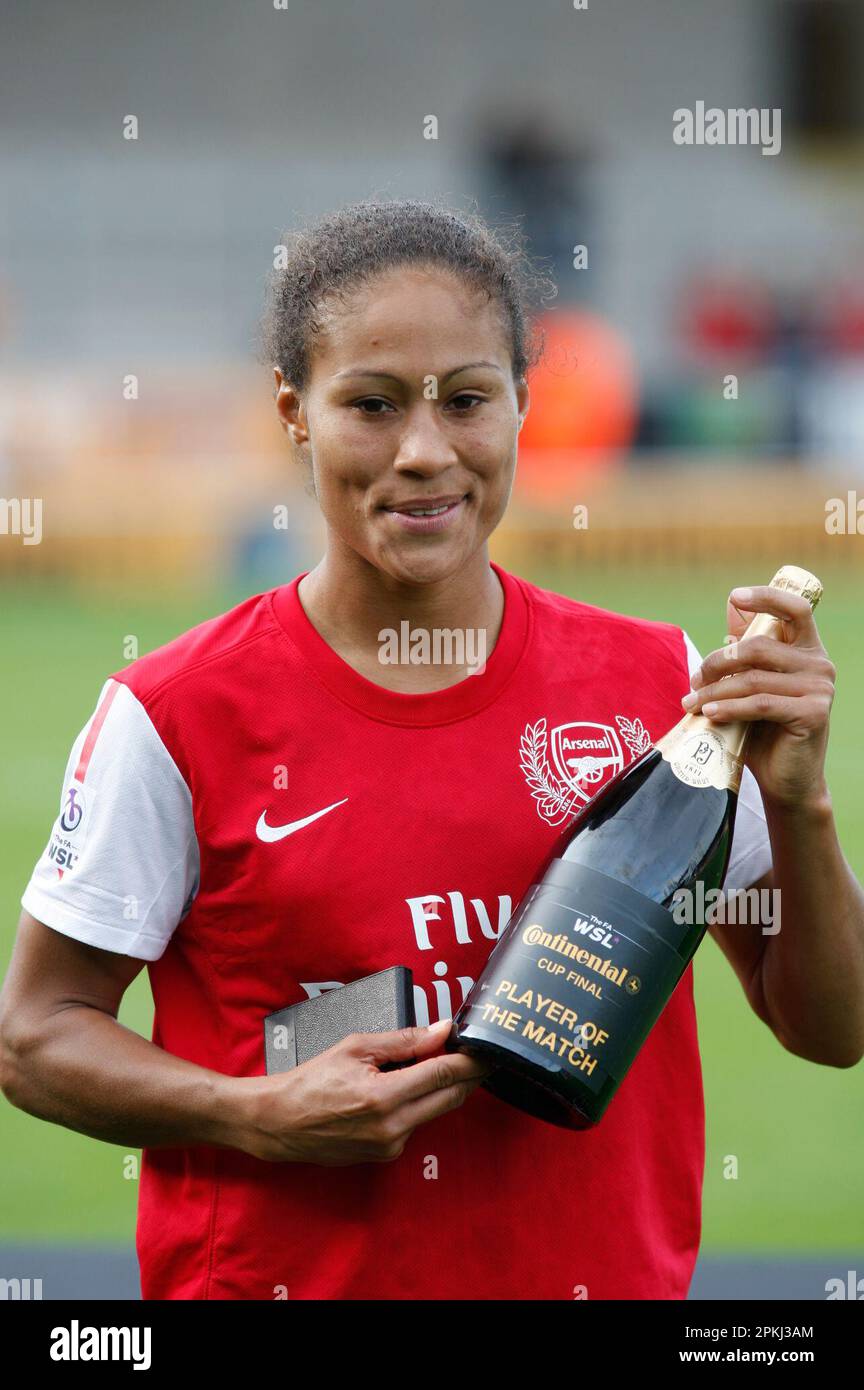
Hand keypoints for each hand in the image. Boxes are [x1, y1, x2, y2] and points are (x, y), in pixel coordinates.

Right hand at [236, 1019, 492, 1165]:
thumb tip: (441, 1031)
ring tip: (430, 1064)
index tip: (486, 1049)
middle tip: (476, 1056)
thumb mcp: (356, 1048)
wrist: (279, 1122)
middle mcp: (392, 1128)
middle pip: (449, 1098)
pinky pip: (414, 1124)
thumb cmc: (311, 1080)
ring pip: (434, 1111)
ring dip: (440, 1089)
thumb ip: (404, 1041)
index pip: (443, 1075)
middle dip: (467, 1076)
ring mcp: (389, 1146)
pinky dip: (418, 1104)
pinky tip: (403, 1089)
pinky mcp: (385, 1155)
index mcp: (384, 1097)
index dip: (469, 1060)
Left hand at [681, 584, 835, 810]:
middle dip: (717, 662)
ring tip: (691, 703)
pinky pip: (760, 704)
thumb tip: (732, 609)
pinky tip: (709, 714)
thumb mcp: (754, 684)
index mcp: (808, 649)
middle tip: (695, 681)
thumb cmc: (765, 730)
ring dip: (714, 691)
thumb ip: (747, 652)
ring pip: (753, 679)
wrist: (786, 779)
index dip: (766, 597)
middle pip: (758, 647)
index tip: (735, 596)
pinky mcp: (813, 714)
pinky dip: (729, 708)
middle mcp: (820, 664)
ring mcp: (821, 689)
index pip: (796, 609)